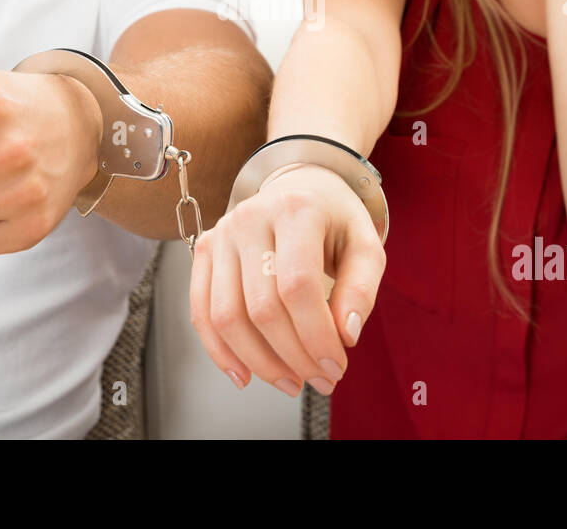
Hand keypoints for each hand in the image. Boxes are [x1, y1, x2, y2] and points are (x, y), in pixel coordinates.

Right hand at [189, 163, 385, 396]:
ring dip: (259, 361)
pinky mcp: (204, 251)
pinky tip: (244, 375)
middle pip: (261, 306)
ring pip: (226, 316)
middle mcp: (250, 218)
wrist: (299, 185)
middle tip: (320, 379)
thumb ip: (361, 289)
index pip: (298, 284)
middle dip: (293, 356)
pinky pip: (201, 312)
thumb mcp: (365, 244)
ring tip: (290, 381)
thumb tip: (346, 335)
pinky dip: (219, 352)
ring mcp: (221, 234)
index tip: (337, 365)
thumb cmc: (334, 218)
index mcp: (295, 210)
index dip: (316, 335)